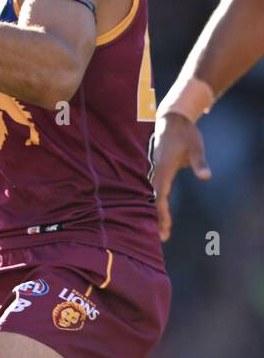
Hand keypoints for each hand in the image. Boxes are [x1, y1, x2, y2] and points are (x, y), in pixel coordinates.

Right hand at [148, 113, 210, 241]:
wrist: (173, 120)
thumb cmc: (186, 134)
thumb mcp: (196, 147)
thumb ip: (200, 163)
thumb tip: (206, 177)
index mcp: (163, 167)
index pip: (160, 193)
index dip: (161, 210)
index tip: (165, 225)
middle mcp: (155, 170)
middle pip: (153, 198)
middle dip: (157, 217)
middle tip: (163, 237)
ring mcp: (154, 169)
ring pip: (151, 194)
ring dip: (155, 211)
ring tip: (160, 230)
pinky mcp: (156, 169)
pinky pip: (153, 189)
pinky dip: (155, 202)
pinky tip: (157, 210)